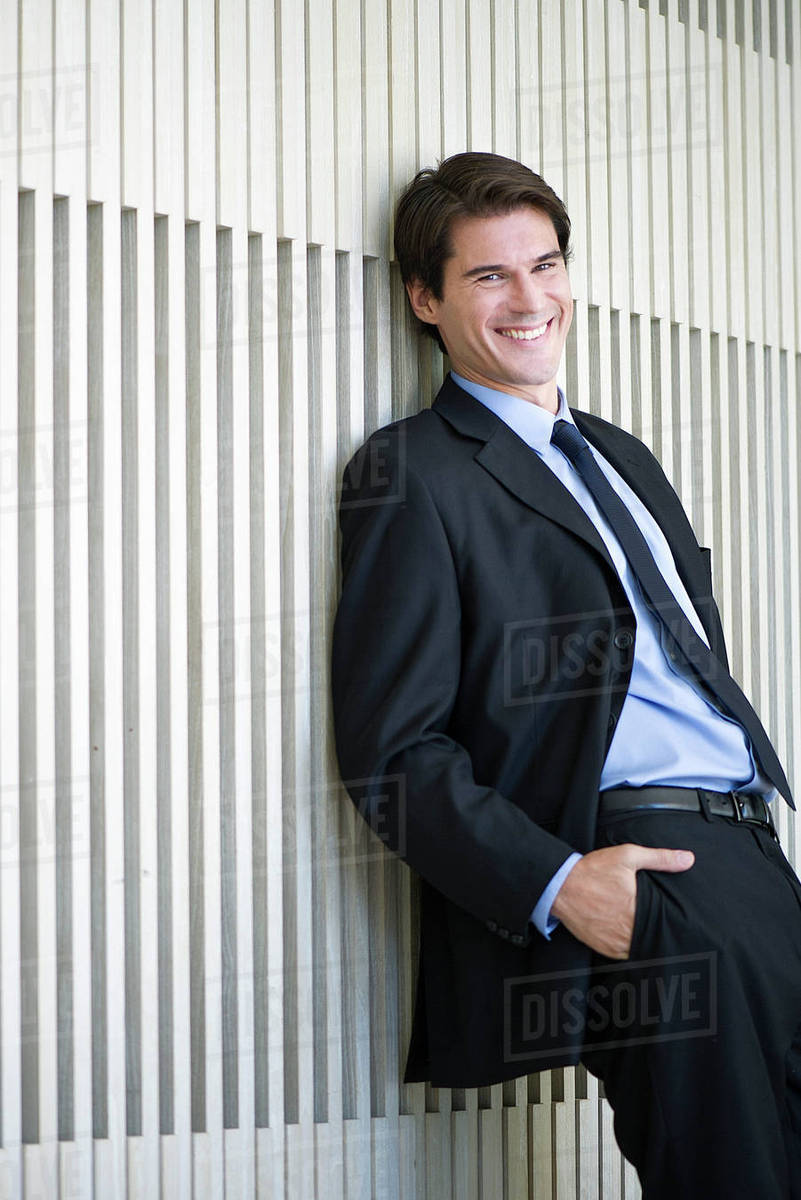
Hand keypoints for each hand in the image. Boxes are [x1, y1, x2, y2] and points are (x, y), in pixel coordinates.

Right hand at [550, 844, 694, 958]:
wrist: (560, 885)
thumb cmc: (593, 870)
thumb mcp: (628, 856)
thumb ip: (660, 858)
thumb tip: (688, 859)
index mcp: (638, 910)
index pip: (665, 925)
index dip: (673, 926)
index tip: (679, 924)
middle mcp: (627, 931)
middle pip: (653, 939)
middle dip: (658, 933)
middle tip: (664, 927)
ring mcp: (614, 943)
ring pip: (640, 949)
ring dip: (644, 942)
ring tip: (646, 931)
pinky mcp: (602, 947)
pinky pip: (623, 955)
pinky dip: (628, 947)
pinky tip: (629, 936)